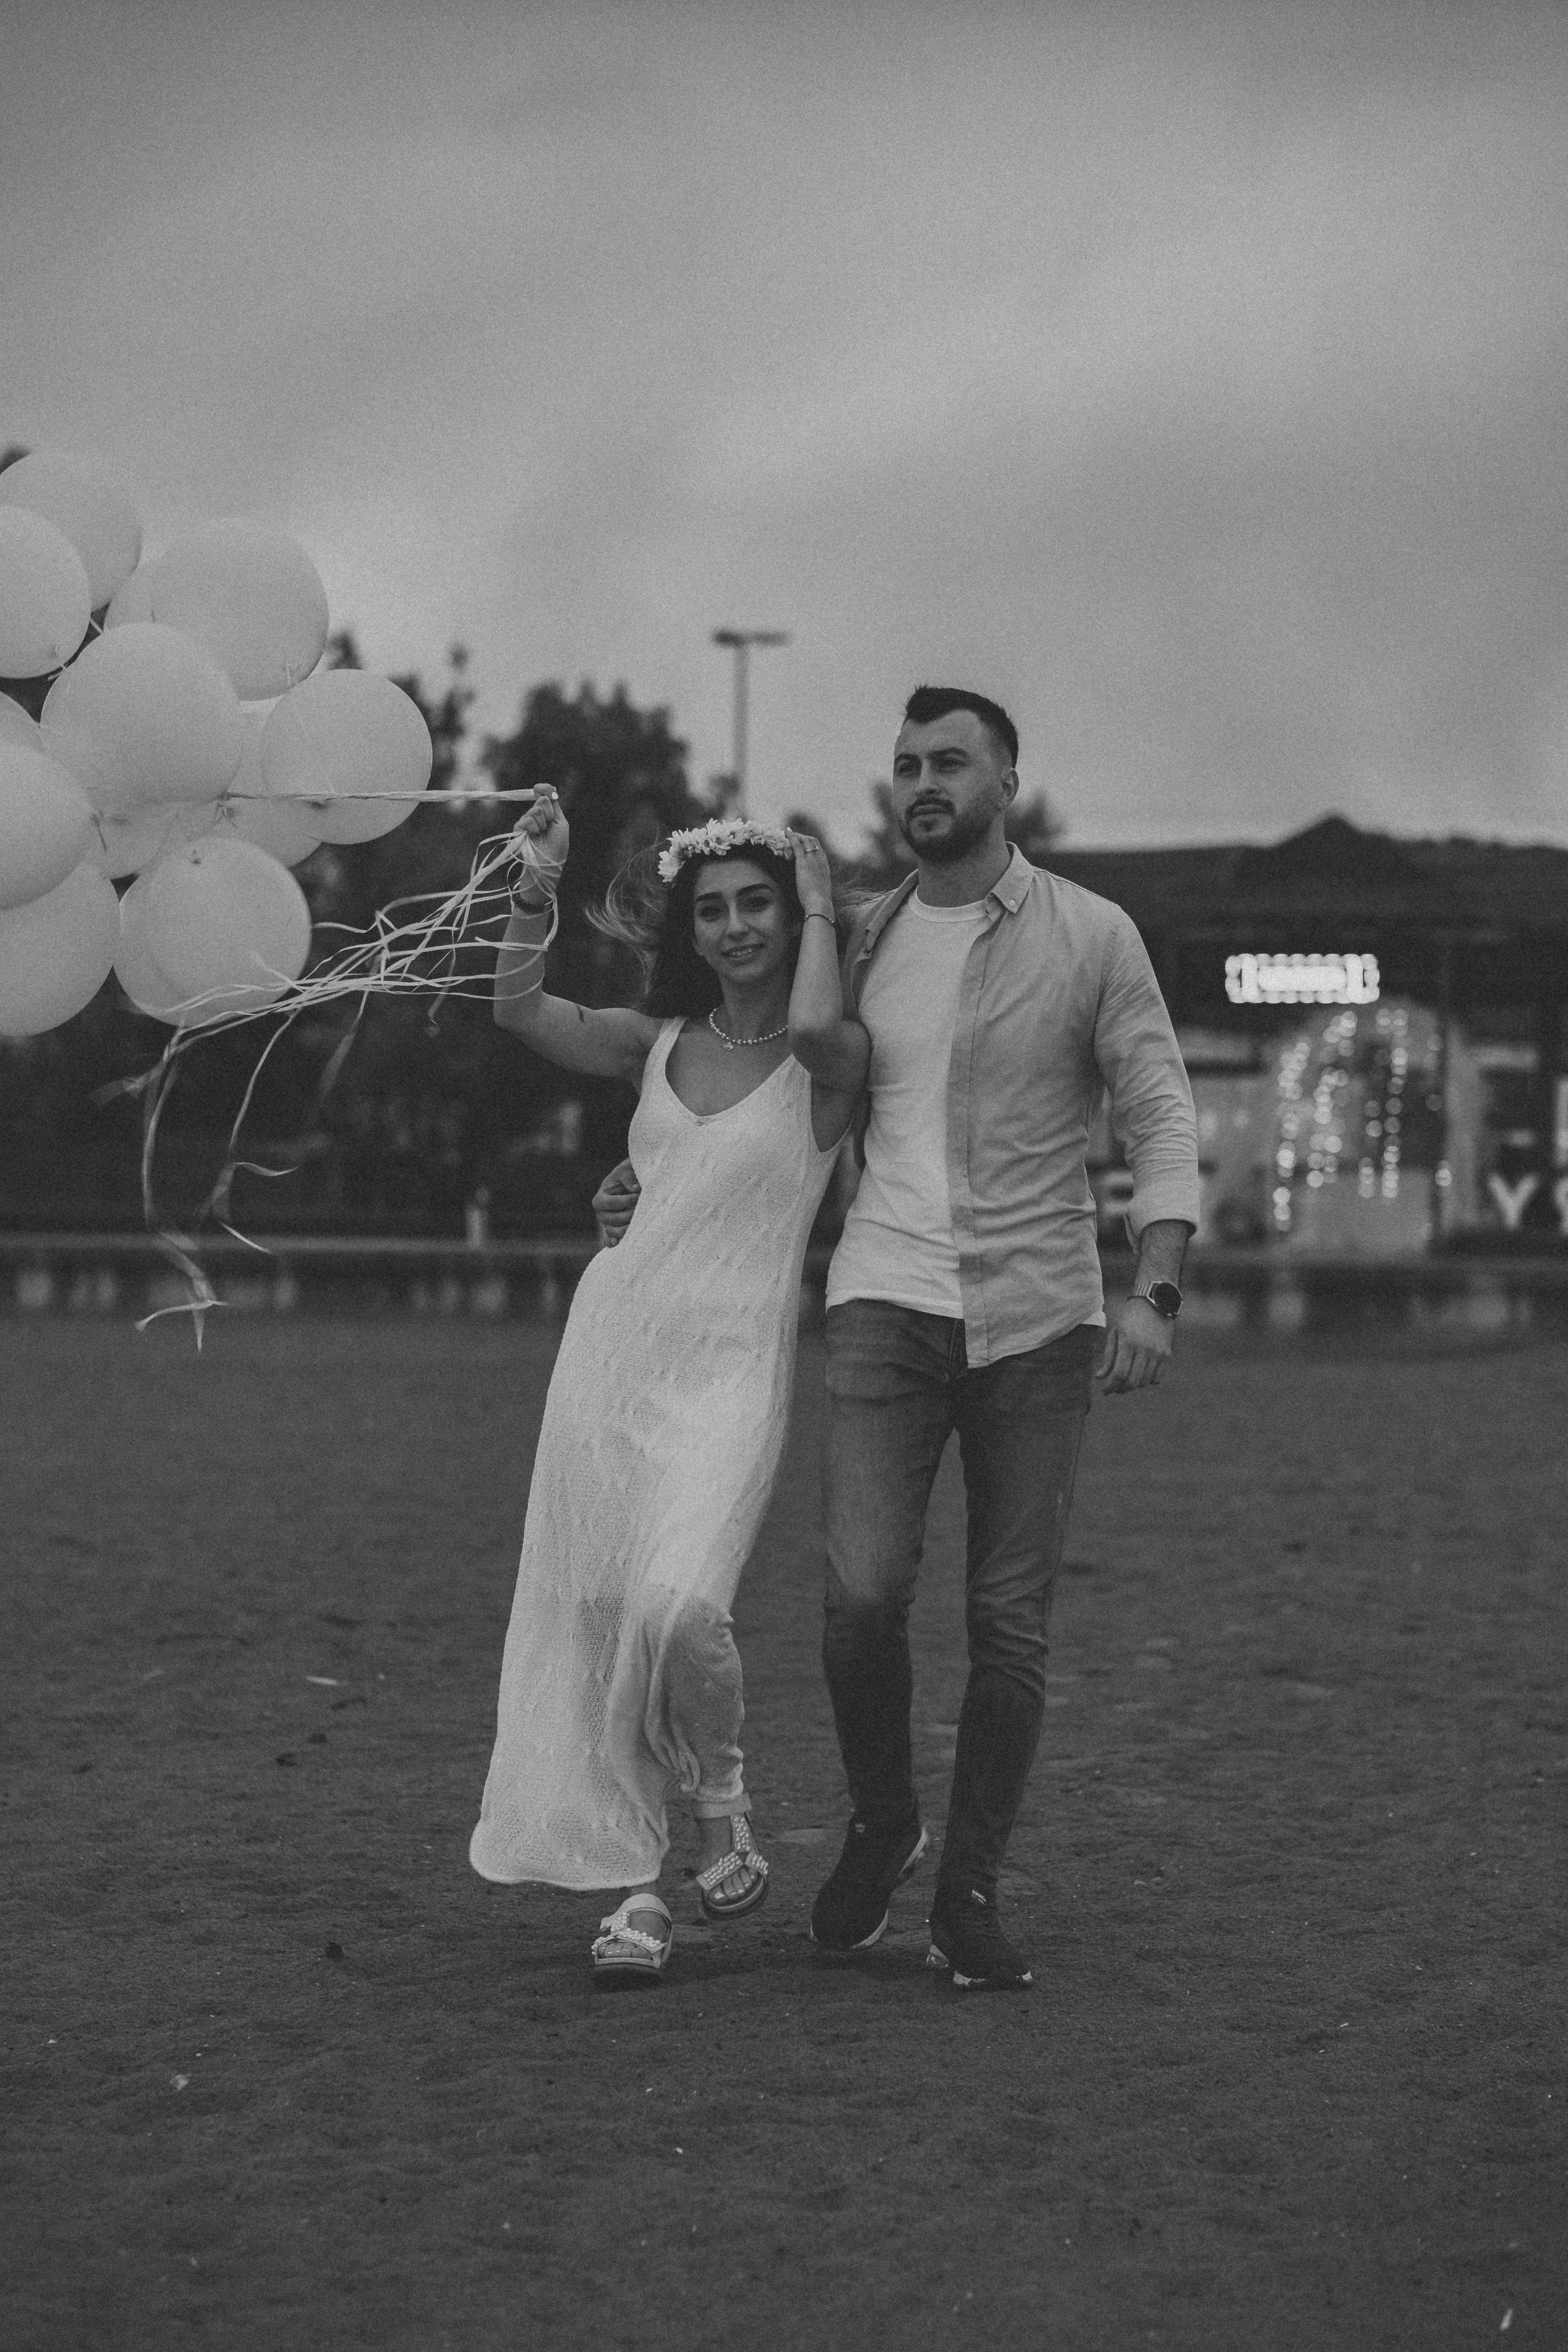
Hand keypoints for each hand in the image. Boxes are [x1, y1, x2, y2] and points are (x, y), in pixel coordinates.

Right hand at [509, 785, 568, 902]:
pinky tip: (534, 836)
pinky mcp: (518, 829)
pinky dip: (533, 828)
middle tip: (549, 827)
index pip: (544, 794)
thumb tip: (551, 787)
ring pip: (535, 810)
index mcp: (548, 813)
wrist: (547, 864)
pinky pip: (526, 819)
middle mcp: (536, 816)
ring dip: (542, 823)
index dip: (544, 789)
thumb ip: (555, 806)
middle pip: (541, 801)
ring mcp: (526, 822)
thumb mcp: (560, 823)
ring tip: (541, 835)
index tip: (540, 788)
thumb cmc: (556, 847)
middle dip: (549, 813)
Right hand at [592, 1158, 640, 1247]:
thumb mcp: (627, 1171)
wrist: (632, 1183)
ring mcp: (608, 1223)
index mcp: (600, 1197)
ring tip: (639, 1223)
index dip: (624, 1201)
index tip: (638, 1196)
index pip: (608, 1203)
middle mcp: (601, 1212)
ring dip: (626, 1229)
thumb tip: (635, 1189)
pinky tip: (618, 1243)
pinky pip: (610, 1240)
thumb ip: (629, 1178)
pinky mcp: (615, 1230)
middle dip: (628, 1215)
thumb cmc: (628, 1175)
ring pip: (613, 1231)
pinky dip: (613, 1243)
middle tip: (642, 1209)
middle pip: (611, 1219)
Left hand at [787, 830, 835, 920]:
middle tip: (794, 836)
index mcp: (825, 866)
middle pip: (814, 841)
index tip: (804, 844)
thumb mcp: (820, 889)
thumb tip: (814, 887)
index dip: (812, 845)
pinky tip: (786, 833)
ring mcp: (812, 859)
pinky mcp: (803, 862)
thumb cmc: (819, 901)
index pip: (820, 850)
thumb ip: (817, 884)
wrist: (819, 902)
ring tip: (788, 833)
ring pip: (806, 840)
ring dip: (797, 835)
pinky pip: (797, 845)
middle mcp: (820, 859)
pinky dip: (791, 837)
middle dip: (804, 837)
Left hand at [1096, 1295, 1174, 1393]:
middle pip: (1133, 1382)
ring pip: (1145, 1382)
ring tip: (1126, 1381)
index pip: (1119, 1374)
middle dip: (1121, 1389)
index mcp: (1128, 1343)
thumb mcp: (1115, 1332)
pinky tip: (1140, 1375)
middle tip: (1115, 1389)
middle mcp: (1145, 1350)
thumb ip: (1108, 1356)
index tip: (1104, 1391)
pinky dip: (1148, 1381)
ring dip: (1134, 1385)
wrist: (1155, 1302)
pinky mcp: (1167, 1354)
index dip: (1110, 1387)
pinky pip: (1157, 1377)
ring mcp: (1158, 1353)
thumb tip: (1099, 1377)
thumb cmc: (1130, 1316)